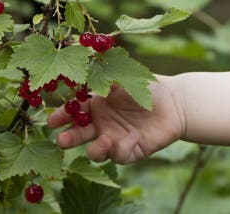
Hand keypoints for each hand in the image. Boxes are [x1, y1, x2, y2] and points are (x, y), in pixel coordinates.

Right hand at [47, 75, 184, 163]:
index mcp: (96, 105)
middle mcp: (102, 124)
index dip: (61, 117)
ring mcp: (115, 139)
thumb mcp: (125, 79)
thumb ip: (105, 79)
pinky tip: (133, 137)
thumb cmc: (149, 87)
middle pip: (78, 136)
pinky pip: (120, 156)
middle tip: (62, 139)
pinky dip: (122, 149)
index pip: (73, 112)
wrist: (176, 101)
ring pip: (96, 152)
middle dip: (68, 138)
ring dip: (96, 149)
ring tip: (104, 140)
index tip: (52, 120)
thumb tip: (84, 71)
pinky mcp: (131, 151)